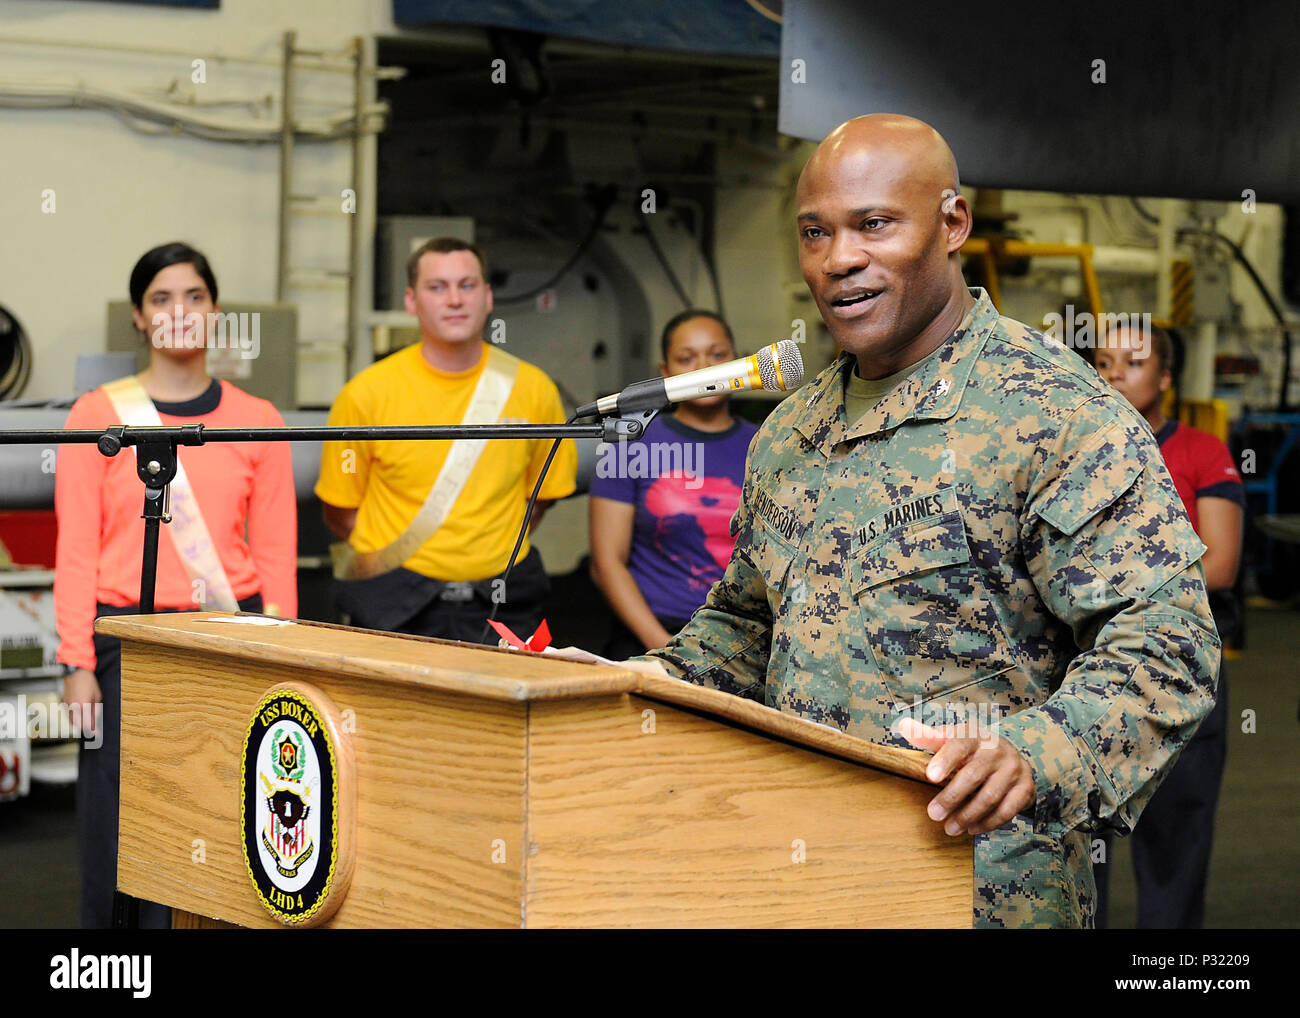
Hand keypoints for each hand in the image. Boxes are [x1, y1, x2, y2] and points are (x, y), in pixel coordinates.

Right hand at [61, 668, 101, 736]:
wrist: (75, 672)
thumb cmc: (87, 681)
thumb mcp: (96, 695)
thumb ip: (95, 708)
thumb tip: (94, 717)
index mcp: (83, 705)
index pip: (87, 723)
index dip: (92, 730)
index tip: (96, 734)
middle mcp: (74, 707)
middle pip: (78, 724)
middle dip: (86, 729)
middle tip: (92, 731)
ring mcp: (67, 705)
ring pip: (72, 721)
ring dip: (79, 725)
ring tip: (87, 726)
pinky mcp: (64, 703)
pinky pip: (69, 715)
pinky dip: (74, 719)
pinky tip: (79, 719)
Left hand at [896, 717, 1034, 835]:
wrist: (1013, 757)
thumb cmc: (974, 749)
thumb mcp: (954, 738)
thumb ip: (929, 736)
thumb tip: (902, 726)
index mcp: (976, 736)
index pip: (960, 744)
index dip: (945, 760)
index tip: (930, 776)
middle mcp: (997, 751)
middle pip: (973, 775)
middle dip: (951, 797)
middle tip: (933, 814)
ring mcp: (1013, 770)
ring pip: (990, 796)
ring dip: (968, 815)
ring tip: (950, 828)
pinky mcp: (1025, 789)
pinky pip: (1006, 810)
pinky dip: (988, 823)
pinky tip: (972, 829)